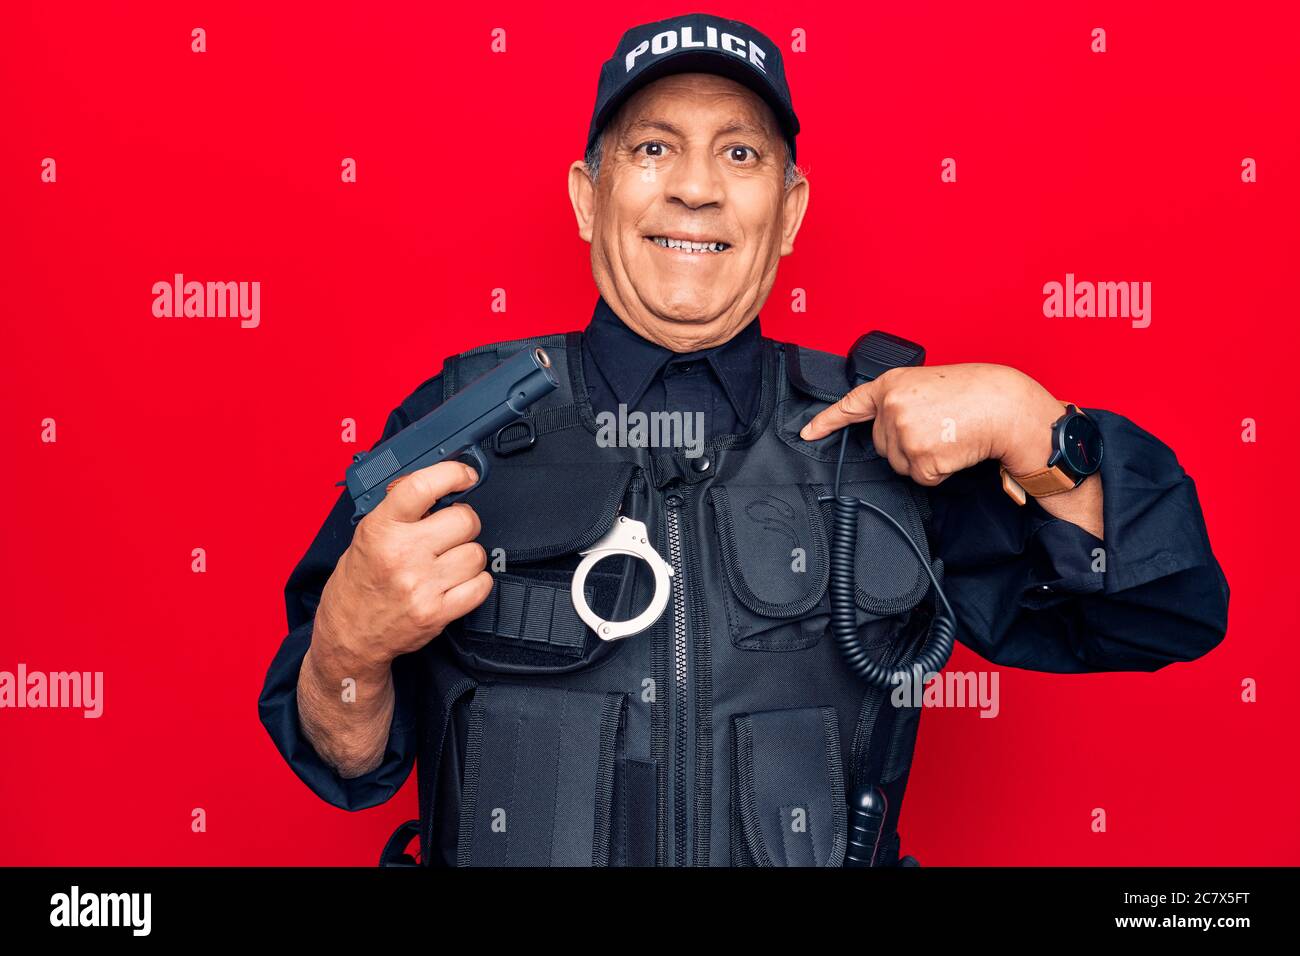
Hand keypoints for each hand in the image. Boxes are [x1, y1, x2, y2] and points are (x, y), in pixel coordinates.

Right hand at [314, 460, 493, 673]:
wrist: (349, 636)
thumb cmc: (357, 584)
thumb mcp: (366, 537)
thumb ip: (400, 511)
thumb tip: (439, 487)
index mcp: (380, 530)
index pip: (422, 486)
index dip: (451, 474)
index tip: (464, 475)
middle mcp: (402, 555)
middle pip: (464, 520)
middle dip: (463, 522)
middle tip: (450, 531)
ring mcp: (421, 586)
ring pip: (476, 554)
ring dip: (468, 555)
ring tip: (447, 562)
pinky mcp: (437, 613)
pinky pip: (481, 586)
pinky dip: (475, 582)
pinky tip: (456, 581)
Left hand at [799, 364, 1066, 485]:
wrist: (1005, 405)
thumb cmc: (975, 392)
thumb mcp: (928, 384)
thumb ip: (900, 402)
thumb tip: (888, 430)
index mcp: (892, 385)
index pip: (850, 405)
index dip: (826, 422)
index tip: (807, 433)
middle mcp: (892, 407)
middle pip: (882, 445)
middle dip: (906, 444)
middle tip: (937, 427)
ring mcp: (904, 433)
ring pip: (900, 465)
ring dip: (923, 459)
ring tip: (948, 435)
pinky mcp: (920, 457)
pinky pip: (921, 478)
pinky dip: (938, 471)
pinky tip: (954, 450)